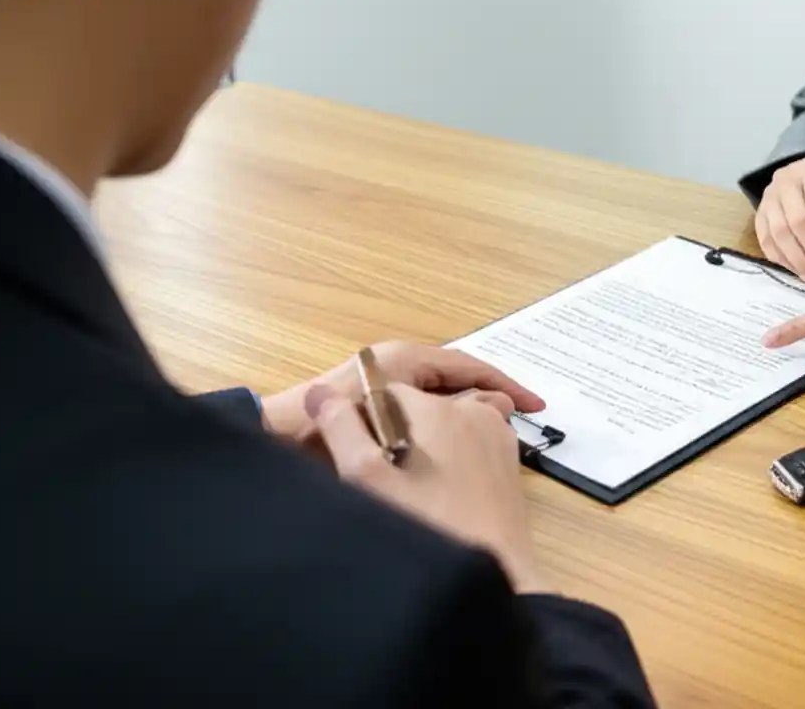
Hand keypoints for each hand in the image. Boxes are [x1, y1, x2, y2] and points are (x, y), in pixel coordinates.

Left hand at [262, 342, 543, 443]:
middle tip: (521, 422)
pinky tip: (459, 443)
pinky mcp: (375, 404)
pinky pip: (425, 407)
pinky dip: (447, 420)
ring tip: (498, 434)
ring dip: (470, 410)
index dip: (504, 386)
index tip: (533, 406)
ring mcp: (385, 383)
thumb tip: (491, 407)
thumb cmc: (322, 434)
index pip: (468, 366)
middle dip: (492, 398)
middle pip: (458, 378)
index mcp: (402, 361)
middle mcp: (396, 365)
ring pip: (443, 394)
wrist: (271, 443)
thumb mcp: (390, 420)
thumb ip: (443, 411)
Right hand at [305, 383, 550, 593]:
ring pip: (443, 430)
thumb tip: (319, 391)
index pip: (384, 391)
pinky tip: (441, 502)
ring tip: (414, 497)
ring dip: (424, 453)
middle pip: (416, 410)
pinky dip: (451, 465)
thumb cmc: (427, 528)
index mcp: (437, 407)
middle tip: (388, 485)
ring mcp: (497, 436)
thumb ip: (341, 429)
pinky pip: (468, 448)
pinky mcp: (508, 462)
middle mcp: (473, 410)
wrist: (496, 572)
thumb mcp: (367, 479)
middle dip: (396, 438)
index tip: (361, 460)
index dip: (364, 423)